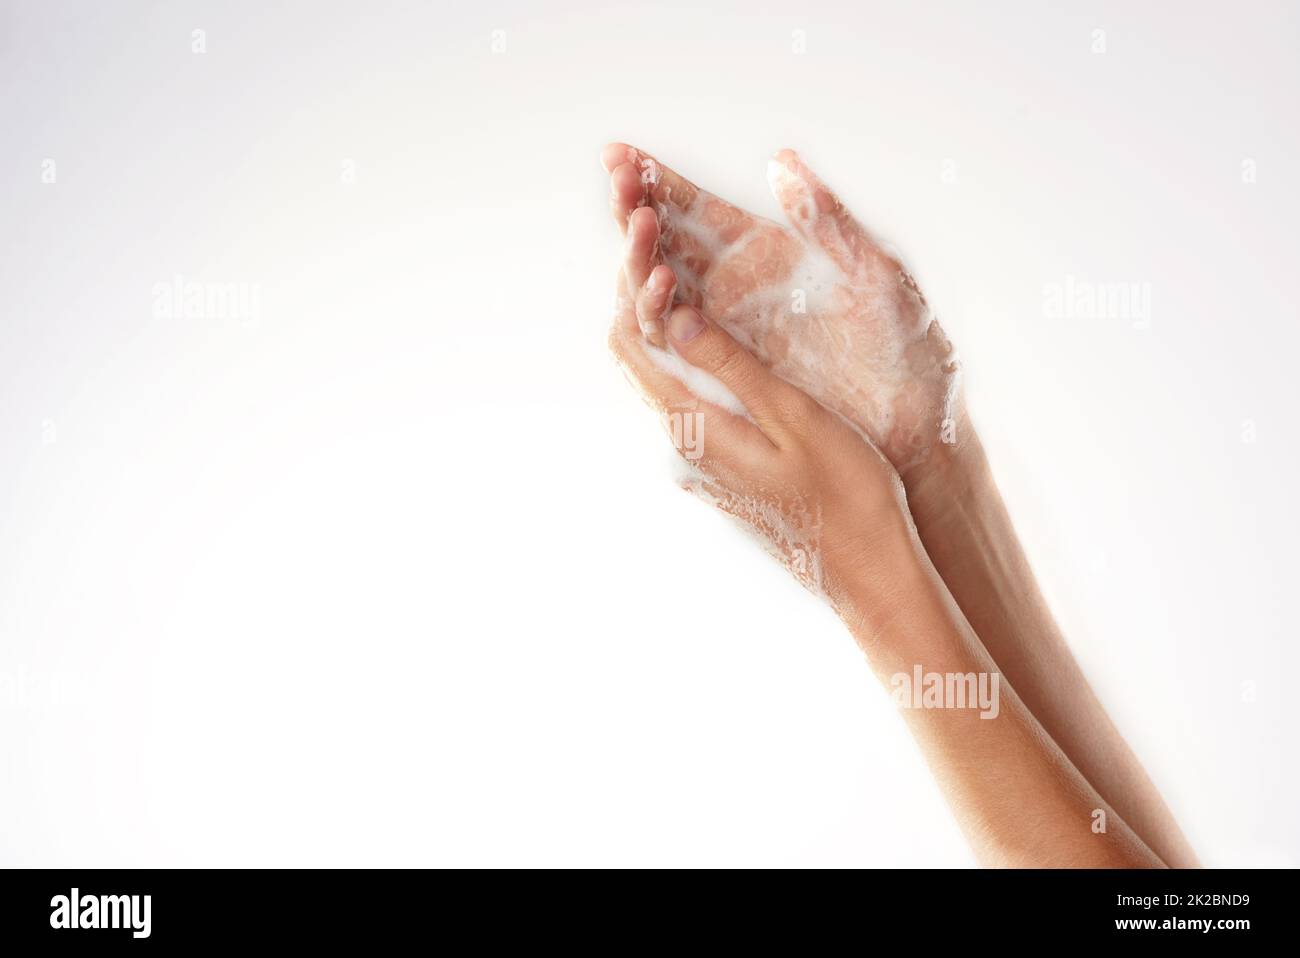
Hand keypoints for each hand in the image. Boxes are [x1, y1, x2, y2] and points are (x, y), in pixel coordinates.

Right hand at [602, 143, 959, 470]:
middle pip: (667, 242)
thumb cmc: (908, 349)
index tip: (619, 153)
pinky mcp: (725, 375)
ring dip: (639, 259)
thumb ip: (829, 222)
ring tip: (633, 225)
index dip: (658, 180)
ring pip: (661, 291)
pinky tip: (643, 296)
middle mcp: (737, 289)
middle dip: (635, 209)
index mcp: (769, 254)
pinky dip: (654, 319)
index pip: (698, 208)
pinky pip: (674, 345)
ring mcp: (726, 332)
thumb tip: (784, 163)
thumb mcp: (876, 276)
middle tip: (616, 178)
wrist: (912, 430)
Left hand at [607, 205, 914, 610]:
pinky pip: (687, 402)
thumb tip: (676, 314)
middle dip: (639, 292)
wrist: (868, 575)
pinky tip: (716, 331)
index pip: (634, 344)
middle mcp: (683, 449)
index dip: (635, 282)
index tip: (655, 230)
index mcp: (694, 430)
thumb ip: (733, 366)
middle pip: (637, 358)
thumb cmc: (847, 497)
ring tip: (681, 265)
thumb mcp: (795, 417)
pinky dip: (688, 357)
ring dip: (662, 323)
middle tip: (657, 231)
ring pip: (660, 379)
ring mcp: (699, 465)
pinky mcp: (720, 473)